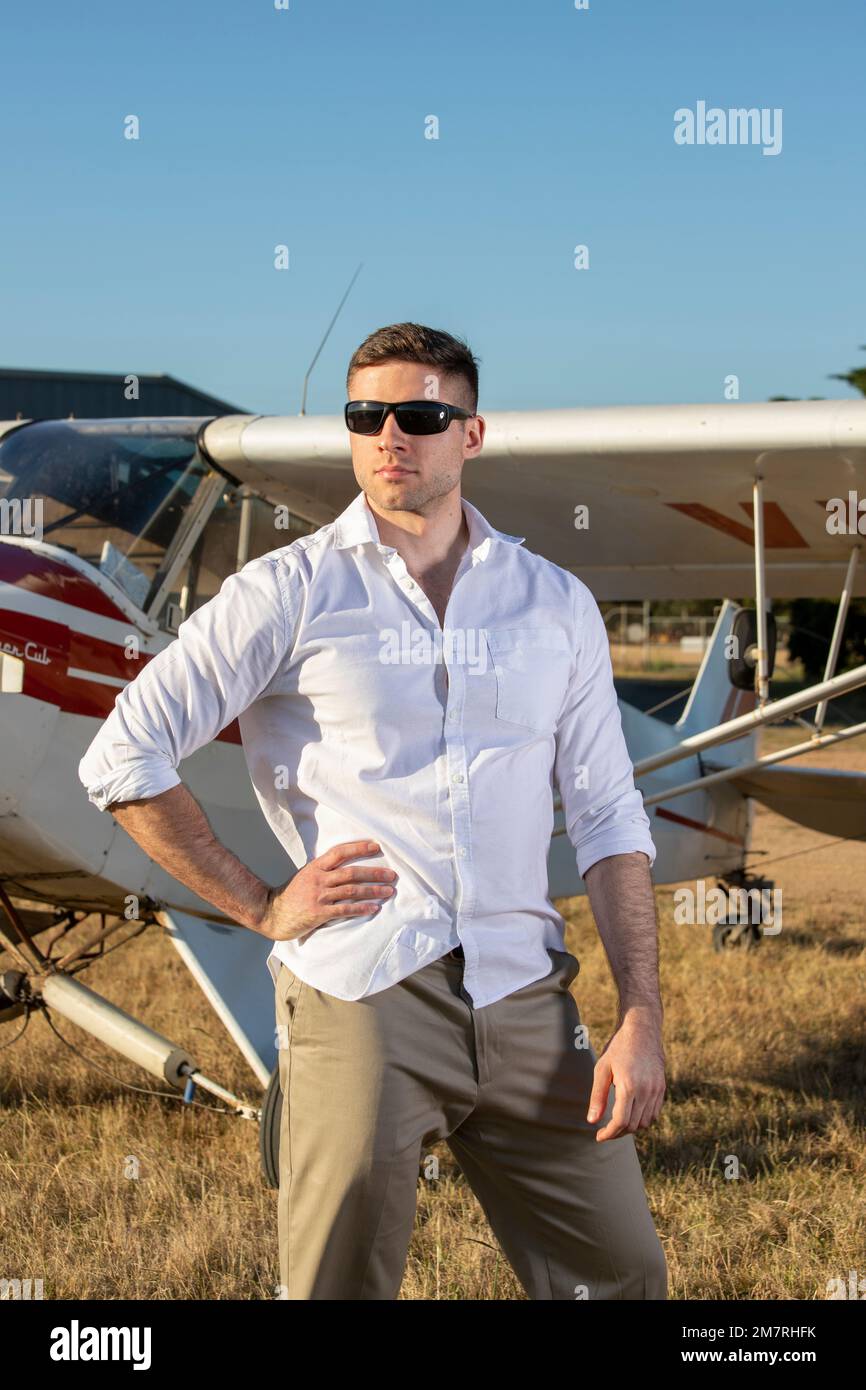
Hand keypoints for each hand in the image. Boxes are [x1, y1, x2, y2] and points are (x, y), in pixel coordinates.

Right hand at [252, 840, 396, 942]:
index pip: (339, 852)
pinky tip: (374, 909)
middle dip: (374, 873)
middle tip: (392, 874)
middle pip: (351, 872)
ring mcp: (318, 896)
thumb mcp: (305, 876)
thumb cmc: (291, 895)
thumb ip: (324, 871)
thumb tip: (345, 864)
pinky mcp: (318, 913)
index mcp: (315, 867)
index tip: (376, 846)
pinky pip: (344, 909)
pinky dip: (361, 908)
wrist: (271, 913)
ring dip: (372, 891)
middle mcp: (318, 879)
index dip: (358, 848)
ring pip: (351, 890)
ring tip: (389, 891)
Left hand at [586, 1014, 665, 1141]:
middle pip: (633, 1125)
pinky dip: (642, 1119)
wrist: (642, 1030)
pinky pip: (654, 1113)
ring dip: (631, 1127)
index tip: (599, 1136)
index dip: (609, 1133)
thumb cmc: (618, 1047)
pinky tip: (630, 1114)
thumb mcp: (602, 1069)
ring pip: (645, 1122)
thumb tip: (592, 1121)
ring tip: (616, 1124)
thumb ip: (597, 1096)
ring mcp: (657, 1090)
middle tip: (605, 1131)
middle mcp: (646, 1090)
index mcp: (629, 1086)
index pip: (621, 1121)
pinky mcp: (662, 1088)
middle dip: (618, 1133)